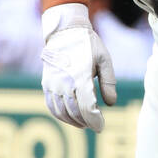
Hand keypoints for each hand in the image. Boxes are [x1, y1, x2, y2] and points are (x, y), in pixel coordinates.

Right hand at [40, 3, 116, 129]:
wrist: (65, 31)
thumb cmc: (88, 45)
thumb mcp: (104, 60)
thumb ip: (108, 83)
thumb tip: (110, 104)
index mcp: (81, 77)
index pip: (87, 108)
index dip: (95, 121)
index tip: (101, 126)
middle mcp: (65, 82)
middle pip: (75, 112)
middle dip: (86, 122)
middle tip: (95, 125)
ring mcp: (53, 84)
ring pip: (61, 112)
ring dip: (73, 121)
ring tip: (84, 123)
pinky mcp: (46, 83)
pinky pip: (51, 105)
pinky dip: (60, 115)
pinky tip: (69, 117)